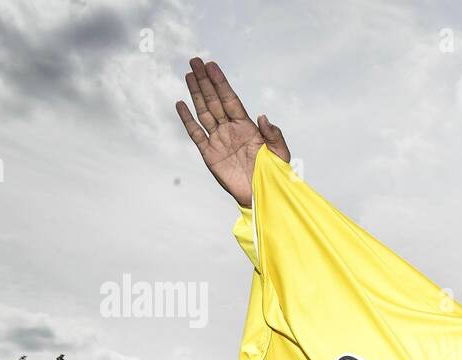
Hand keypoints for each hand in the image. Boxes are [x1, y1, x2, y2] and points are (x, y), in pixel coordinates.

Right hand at [176, 58, 290, 207]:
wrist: (261, 196)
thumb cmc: (274, 174)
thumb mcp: (280, 154)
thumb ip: (274, 135)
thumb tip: (262, 116)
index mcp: (247, 127)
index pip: (231, 99)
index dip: (221, 83)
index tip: (212, 66)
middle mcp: (230, 130)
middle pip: (214, 101)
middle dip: (205, 81)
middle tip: (195, 61)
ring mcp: (218, 140)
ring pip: (204, 112)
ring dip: (196, 94)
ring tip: (189, 74)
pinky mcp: (209, 154)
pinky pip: (196, 134)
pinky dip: (187, 119)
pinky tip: (181, 104)